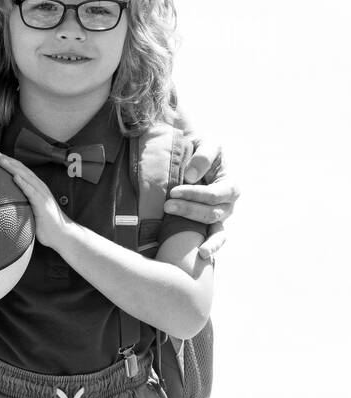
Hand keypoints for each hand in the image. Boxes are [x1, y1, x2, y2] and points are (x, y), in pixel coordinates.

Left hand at [0, 150, 67, 251]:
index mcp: (36, 188)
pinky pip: (31, 192)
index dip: (9, 162)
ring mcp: (42, 195)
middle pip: (21, 170)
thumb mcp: (32, 210)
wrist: (62, 235)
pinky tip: (16, 177)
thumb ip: (23, 203)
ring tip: (2, 160)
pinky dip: (23, 183)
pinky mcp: (42, 204)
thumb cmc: (46, 225)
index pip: (20, 171)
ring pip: (26, 177)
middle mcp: (39, 187)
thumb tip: (8, 204)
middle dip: (7, 160)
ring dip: (13, 167)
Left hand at [167, 139, 239, 261]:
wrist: (193, 154)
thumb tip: (192, 177)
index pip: (214, 194)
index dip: (195, 194)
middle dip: (189, 210)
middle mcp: (229, 204)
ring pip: (213, 227)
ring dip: (192, 224)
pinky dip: (211, 247)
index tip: (173, 191)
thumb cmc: (201, 148)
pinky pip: (216, 238)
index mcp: (230, 184)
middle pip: (212, 213)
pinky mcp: (211, 224)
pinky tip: (201, 254)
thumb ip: (203, 156)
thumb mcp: (206, 143)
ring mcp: (221, 216)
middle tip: (166, 204)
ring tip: (172, 224)